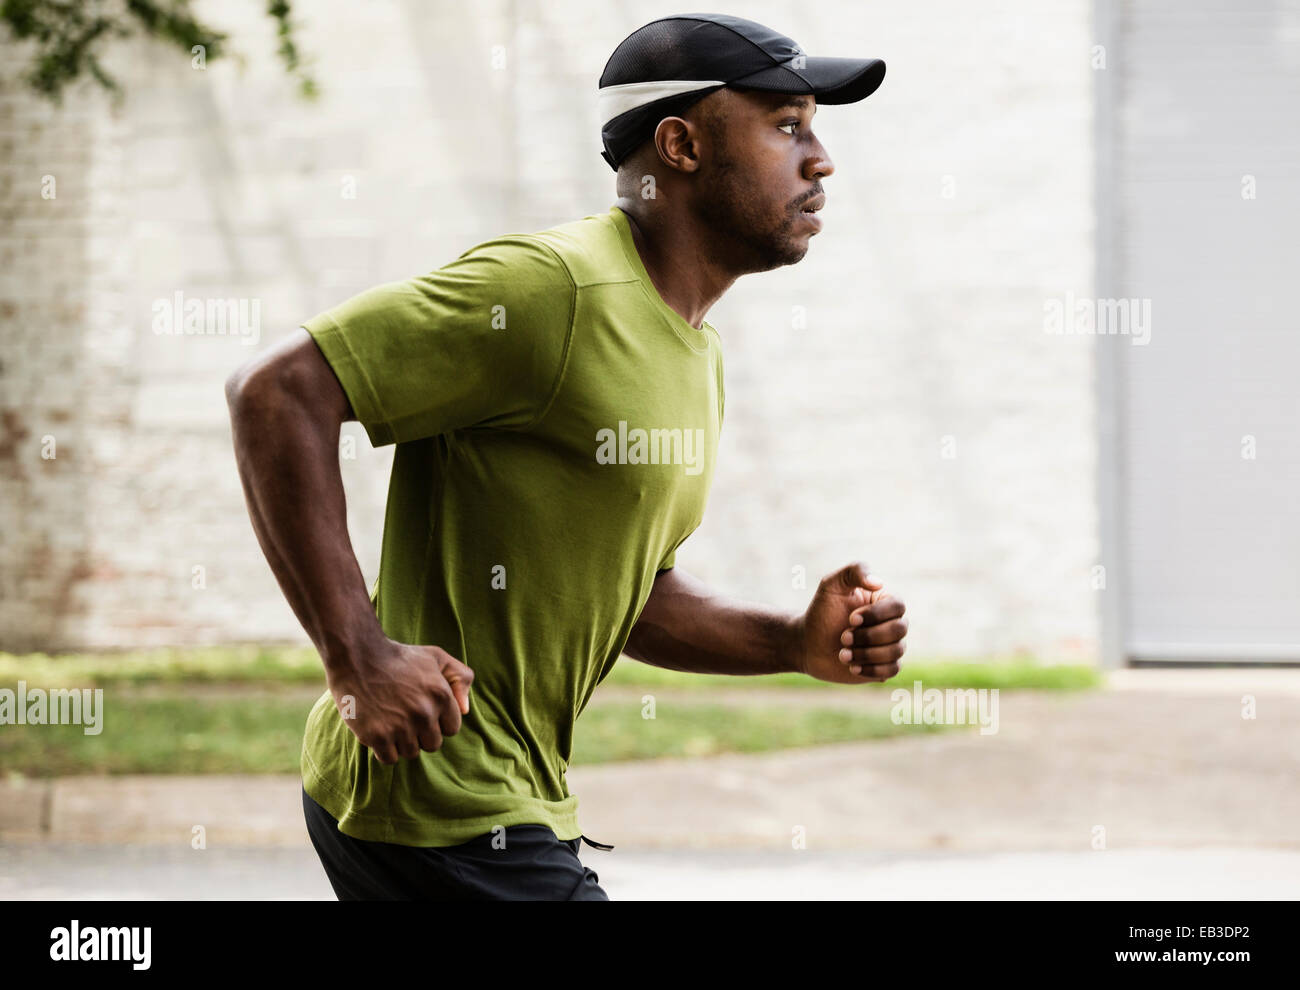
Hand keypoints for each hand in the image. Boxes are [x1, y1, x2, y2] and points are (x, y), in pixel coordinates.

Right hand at [326, 638, 473, 764]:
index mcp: (441, 695)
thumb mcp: (436, 657)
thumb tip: (465, 710)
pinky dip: (384, 750)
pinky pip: (389, 759)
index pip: (451, 729)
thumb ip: (461, 678)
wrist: (357, 656)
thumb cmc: (399, 657)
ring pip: (411, 753)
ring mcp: (400, 726)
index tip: (424, 712)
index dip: (438, 722)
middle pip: (432, 745)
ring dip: (402, 742)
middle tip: (405, 717)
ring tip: (391, 720)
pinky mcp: (377, 736)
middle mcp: (424, 713)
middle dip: (422, 734)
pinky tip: (379, 730)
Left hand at [793, 562, 906, 683]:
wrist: (808, 644)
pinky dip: (871, 669)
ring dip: (866, 654)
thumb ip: (854, 572)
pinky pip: (892, 669)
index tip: (850, 619)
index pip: (898, 606)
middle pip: (899, 629)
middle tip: (843, 638)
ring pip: (896, 651)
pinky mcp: (885, 666)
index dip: (876, 614)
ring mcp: (890, 644)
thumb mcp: (831, 585)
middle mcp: (892, 622)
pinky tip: (852, 667)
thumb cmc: (821, 612)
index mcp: (884, 601)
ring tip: (843, 654)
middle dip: (868, 636)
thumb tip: (879, 582)